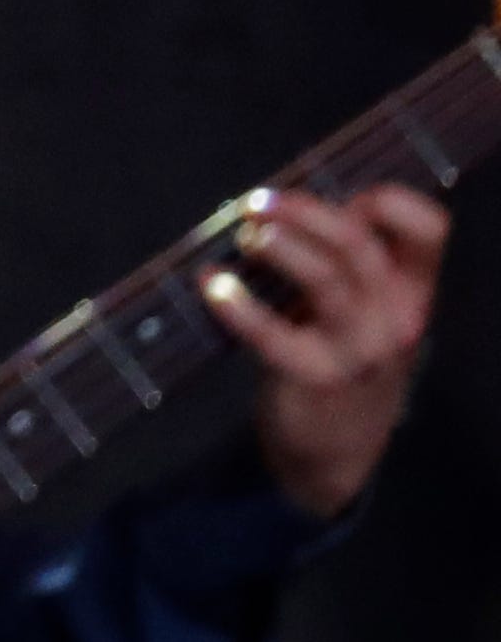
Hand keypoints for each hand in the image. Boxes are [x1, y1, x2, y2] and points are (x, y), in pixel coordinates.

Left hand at [207, 182, 447, 518]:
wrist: (337, 448)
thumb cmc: (342, 357)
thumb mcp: (363, 310)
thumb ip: (345, 261)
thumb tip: (294, 203)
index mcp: (413, 291)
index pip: (428, 232)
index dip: (391, 202)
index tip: (345, 194)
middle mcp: (396, 317)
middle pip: (360, 246)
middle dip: (305, 213)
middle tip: (257, 203)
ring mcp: (359, 350)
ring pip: (327, 281)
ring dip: (280, 248)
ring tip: (246, 236)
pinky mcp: (314, 377)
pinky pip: (274, 335)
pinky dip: (238, 306)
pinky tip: (212, 285)